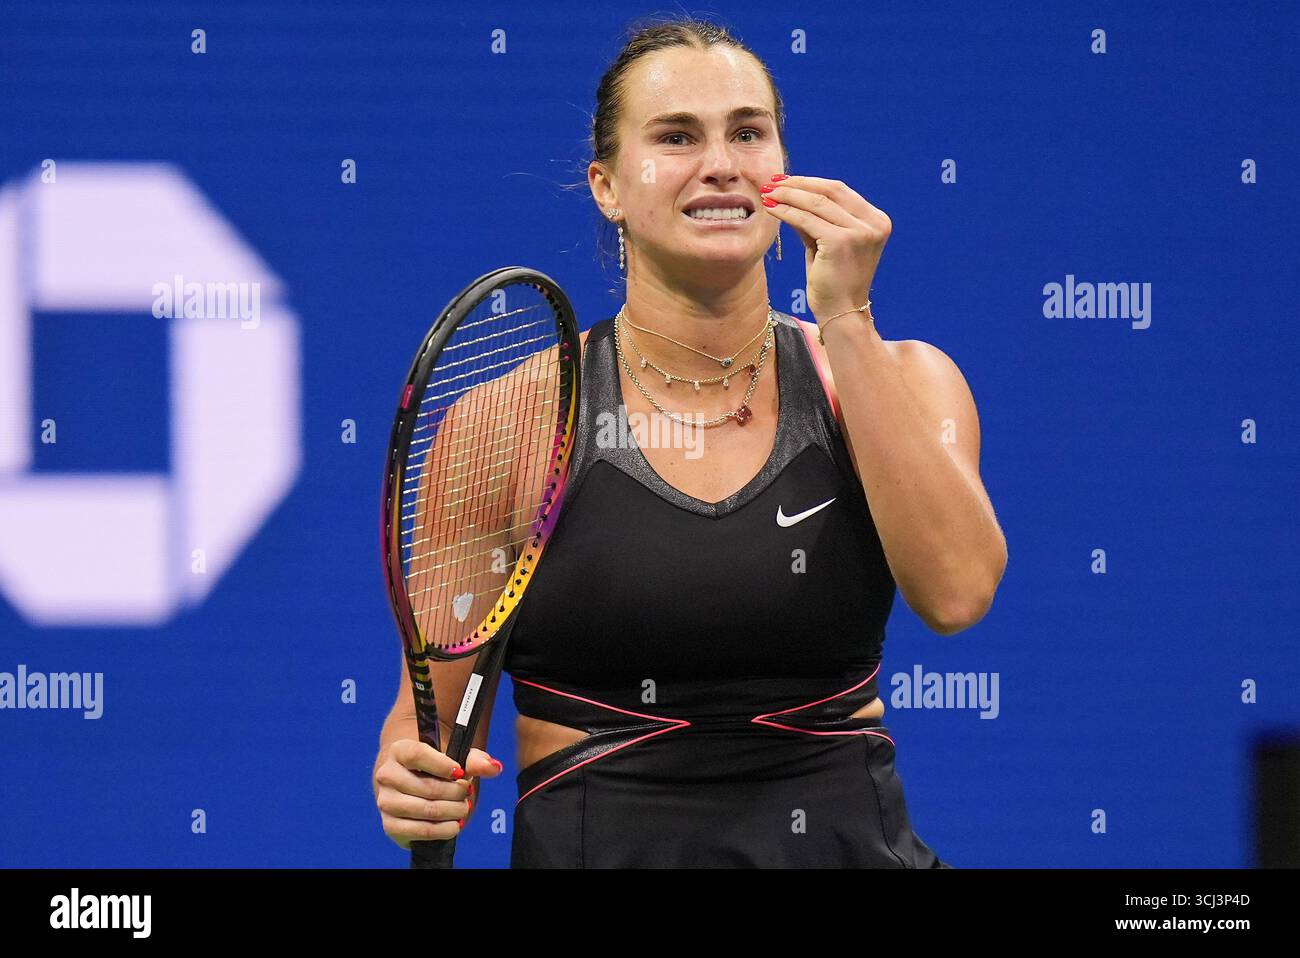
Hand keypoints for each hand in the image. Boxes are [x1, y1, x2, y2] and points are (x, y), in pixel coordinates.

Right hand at [374, 738, 504, 848]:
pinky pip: (420, 831)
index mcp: (399, 751)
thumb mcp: (455, 757)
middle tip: (467, 792)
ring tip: (463, 807)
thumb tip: (493, 767)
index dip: (442, 765)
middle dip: (455, 792)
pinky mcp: (390, 825)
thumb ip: (475, 760)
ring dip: (452, 811)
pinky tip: (455, 824)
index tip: (460, 772)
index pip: (418, 755)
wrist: (412, 784)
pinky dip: (443, 829)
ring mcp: (386, 802)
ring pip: (426, 810)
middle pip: (427, 787)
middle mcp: (386, 775)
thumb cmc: (436, 768)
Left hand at [759, 173, 890, 322]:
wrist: (841, 313)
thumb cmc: (832, 281)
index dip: (811, 182)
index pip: (840, 191)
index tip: (787, 181)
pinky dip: (786, 211)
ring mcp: (860, 232)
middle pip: (830, 190)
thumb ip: (815, 218)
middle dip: (798, 184)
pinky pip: (807, 219)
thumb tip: (789, 192)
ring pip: (816, 202)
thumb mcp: (825, 242)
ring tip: (768, 194)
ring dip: (789, 195)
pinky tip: (771, 209)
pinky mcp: (842, 242)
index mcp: (876, 221)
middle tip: (773, 183)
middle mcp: (874, 223)